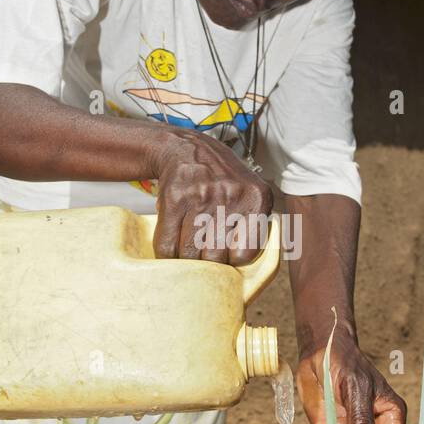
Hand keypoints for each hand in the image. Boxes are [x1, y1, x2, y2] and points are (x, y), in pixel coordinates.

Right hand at [151, 130, 273, 263]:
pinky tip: (173, 244)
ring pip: (189, 255)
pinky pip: (167, 245)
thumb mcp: (251, 196)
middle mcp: (230, 196)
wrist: (189, 150)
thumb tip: (248, 272)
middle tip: (204, 253)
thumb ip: (257, 229)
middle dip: (208, 263)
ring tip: (189, 248)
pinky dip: (167, 253)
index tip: (226, 256)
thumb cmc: (224, 182)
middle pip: (215, 258)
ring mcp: (200, 196)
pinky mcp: (174, 199)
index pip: (244, 255)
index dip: (232, 261)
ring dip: (186, 259)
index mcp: (256, 198)